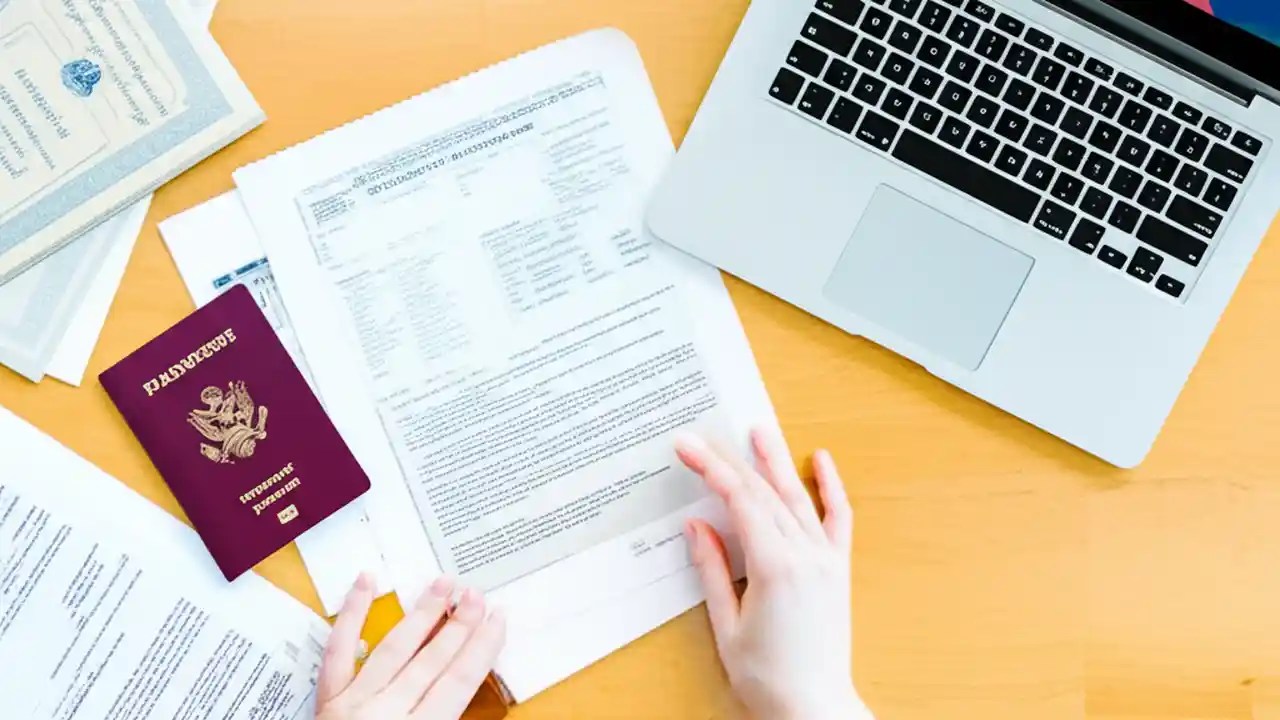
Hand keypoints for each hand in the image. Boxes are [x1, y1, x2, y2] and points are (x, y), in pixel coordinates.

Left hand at [315, 573, 505, 719]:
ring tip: (442, 585)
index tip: (499, 620)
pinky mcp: (327, 701)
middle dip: (458, 626)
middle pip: (431, 662)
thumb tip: (466, 691)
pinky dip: (351, 615)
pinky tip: (366, 582)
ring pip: (394, 649)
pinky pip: (338, 651)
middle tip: (477, 595)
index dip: (482, 649)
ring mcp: (353, 705)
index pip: (458, 684)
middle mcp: (385, 716)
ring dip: (421, 615)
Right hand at [676, 429, 861, 719]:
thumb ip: (712, 570)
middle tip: (707, 435)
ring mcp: (825, 561)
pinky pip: (838, 520)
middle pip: (765, 493)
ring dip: (777, 462)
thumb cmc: (766, 677)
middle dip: (733, 460)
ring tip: (760, 430)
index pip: (740, 502)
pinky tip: (821, 461)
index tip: (688, 446)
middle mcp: (805, 557)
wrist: (813, 708)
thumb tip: (696, 525)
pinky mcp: (837, 571)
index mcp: (775, 568)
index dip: (712, 468)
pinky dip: (831, 488)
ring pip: (798, 499)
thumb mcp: (726, 624)